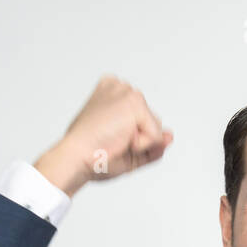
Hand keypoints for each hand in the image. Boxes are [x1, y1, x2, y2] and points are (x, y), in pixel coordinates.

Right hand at [33, 75, 173, 194]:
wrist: (76, 159)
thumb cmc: (92, 157)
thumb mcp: (128, 152)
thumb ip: (153, 145)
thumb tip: (170, 136)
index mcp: (110, 93)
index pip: (141, 118)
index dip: (129, 137)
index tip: (104, 138)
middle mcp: (118, 87)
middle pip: (150, 121)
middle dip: (137, 139)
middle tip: (109, 141)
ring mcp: (126, 93)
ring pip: (155, 128)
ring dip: (138, 142)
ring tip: (113, 140)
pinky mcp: (134, 103)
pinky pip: (155, 135)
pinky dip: (141, 145)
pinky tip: (120, 140)